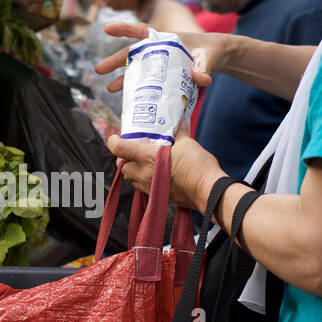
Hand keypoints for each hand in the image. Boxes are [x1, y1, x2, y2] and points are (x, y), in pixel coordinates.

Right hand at [93, 23, 226, 93]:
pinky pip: (149, 82)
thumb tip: (200, 78)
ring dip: (124, 78)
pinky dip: (139, 90)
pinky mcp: (166, 77)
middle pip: (134, 53)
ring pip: (138, 69)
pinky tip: (129, 99)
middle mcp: (160, 50)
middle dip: (115, 60)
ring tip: (110, 89)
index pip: (143, 31)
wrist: (221, 57)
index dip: (124, 29)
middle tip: (98, 70)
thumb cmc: (214, 52)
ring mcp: (162, 64)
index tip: (107, 28)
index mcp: (168, 39)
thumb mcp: (210, 58)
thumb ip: (204, 67)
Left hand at [106, 126, 224, 211]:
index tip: (115, 137)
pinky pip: (142, 189)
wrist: (208, 191)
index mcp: (148, 157)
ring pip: (131, 180)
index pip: (120, 149)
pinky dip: (143, 181)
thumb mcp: (188, 144)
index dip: (113, 141)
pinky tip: (155, 175)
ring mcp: (150, 188)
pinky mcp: (158, 197)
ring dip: (133, 171)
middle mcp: (144, 173)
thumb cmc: (198, 166)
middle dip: (124, 159)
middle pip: (122, 167)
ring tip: (143, 163)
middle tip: (133, 151)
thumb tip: (179, 124)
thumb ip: (180, 133)